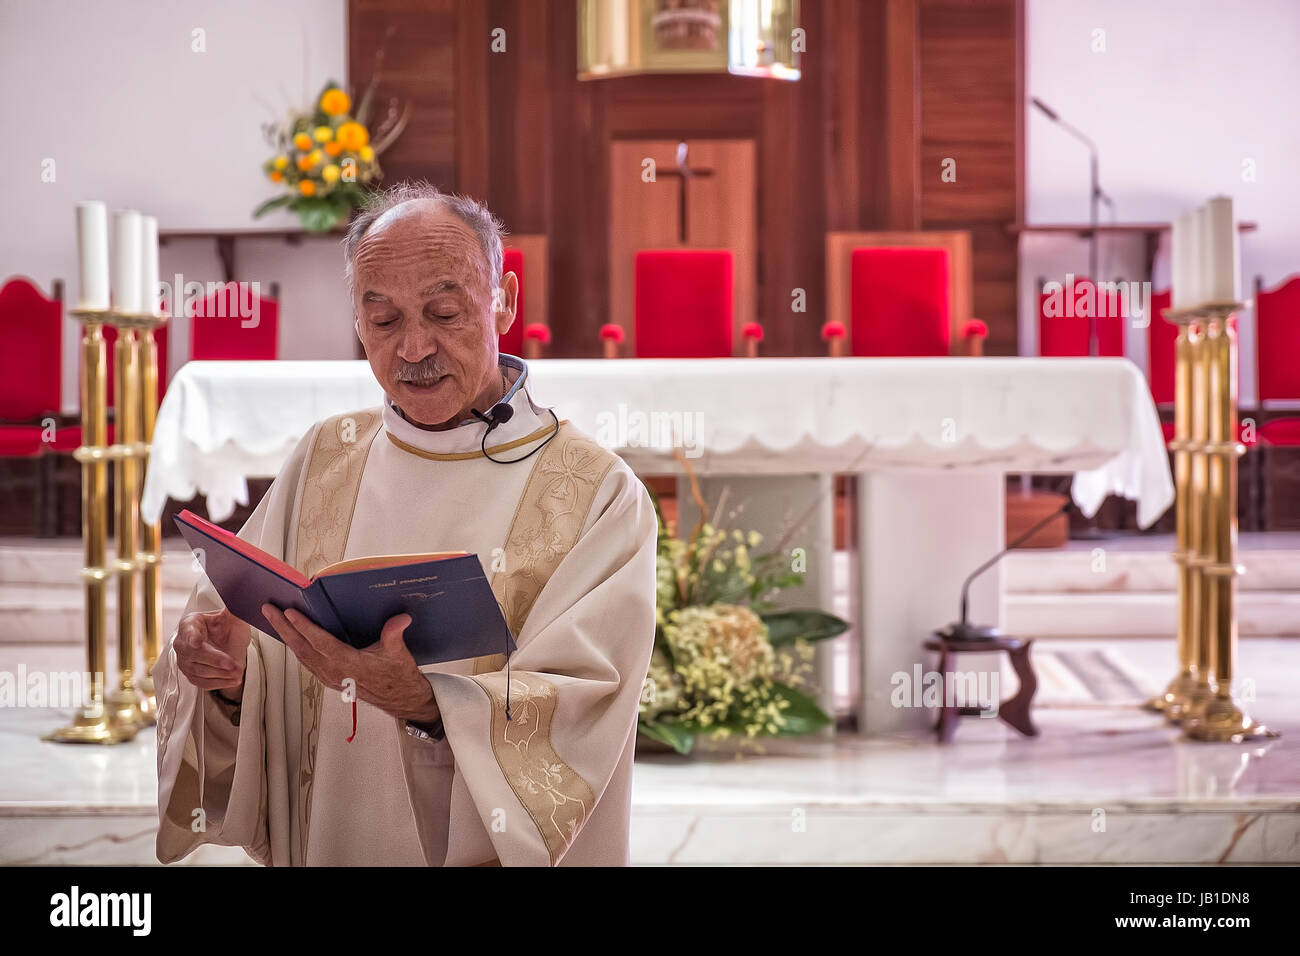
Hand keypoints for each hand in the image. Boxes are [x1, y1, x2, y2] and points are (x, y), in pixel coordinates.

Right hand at [174, 608, 248, 692]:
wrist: (228, 644)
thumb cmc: (227, 628)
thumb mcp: (233, 617)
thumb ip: (235, 607)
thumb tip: (242, 594)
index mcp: (190, 623)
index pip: (188, 630)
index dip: (192, 636)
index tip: (197, 641)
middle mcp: (183, 642)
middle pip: (194, 654)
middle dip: (214, 660)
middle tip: (231, 663)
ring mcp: (185, 661)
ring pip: (199, 670)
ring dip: (219, 674)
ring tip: (237, 673)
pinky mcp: (192, 675)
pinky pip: (202, 682)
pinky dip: (218, 683)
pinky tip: (233, 680)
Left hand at [260, 605, 439, 723]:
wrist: (400, 699)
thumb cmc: (398, 677)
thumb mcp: (398, 654)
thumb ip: (394, 634)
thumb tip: (400, 619)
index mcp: (349, 664)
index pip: (321, 643)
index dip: (304, 628)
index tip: (289, 613)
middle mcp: (335, 672)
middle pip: (303, 648)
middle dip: (283, 628)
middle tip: (269, 609)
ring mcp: (330, 677)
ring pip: (301, 656)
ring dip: (286, 637)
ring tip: (273, 619)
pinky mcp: (329, 679)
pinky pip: (307, 662)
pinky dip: (295, 648)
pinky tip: (291, 638)